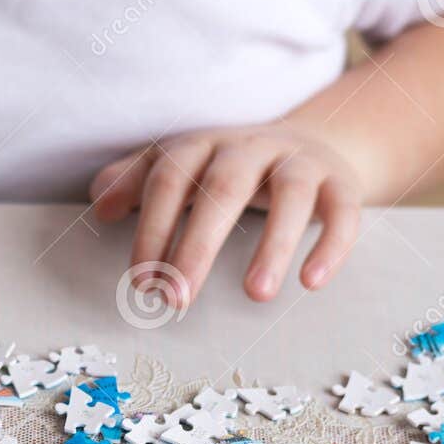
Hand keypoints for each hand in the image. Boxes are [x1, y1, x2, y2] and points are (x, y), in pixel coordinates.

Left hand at [89, 120, 362, 306]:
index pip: (169, 180)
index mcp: (203, 145)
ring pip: (290, 196)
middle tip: (177, 299)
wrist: (312, 144)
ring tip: (255, 295)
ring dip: (273, 245)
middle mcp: (251, 147)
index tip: (141, 282)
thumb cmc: (229, 170)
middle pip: (223, 189)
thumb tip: (100, 205)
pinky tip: (311, 283)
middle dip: (197, 244)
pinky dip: (331, 244)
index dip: (152, 229)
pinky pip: (343, 211)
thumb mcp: (182, 169)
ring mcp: (300, 162)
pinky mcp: (341, 183)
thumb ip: (136, 182)